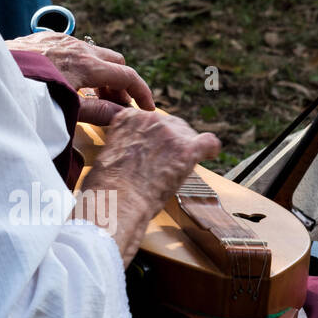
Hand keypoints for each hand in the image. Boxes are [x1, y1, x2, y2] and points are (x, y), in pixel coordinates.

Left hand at [9, 32, 153, 110]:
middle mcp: (77, 47)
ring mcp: (61, 40)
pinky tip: (72, 82)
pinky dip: (83, 65)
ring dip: (101, 74)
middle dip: (120, 83)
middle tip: (117, 105)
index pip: (126, 76)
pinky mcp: (45, 39)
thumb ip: (97, 112)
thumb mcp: (65, 110)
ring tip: (95, 97)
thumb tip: (123, 117)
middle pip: (114, 61)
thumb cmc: (27, 96)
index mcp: (86, 64)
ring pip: (94, 54)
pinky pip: (74, 49)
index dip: (141, 93)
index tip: (148, 108)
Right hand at [82, 109, 220, 264]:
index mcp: (127, 117)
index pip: (150, 120)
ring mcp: (169, 132)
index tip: (152, 151)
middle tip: (166, 164)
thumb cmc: (107, 187)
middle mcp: (149, 118)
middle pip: (172, 125)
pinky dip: (210, 149)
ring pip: (189, 135)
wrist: (116, 200)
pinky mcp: (186, 149)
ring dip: (186, 150)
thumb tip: (136, 154)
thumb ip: (125, 144)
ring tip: (177, 169)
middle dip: (172, 143)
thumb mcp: (108, 153)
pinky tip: (209, 154)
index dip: (153, 138)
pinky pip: (208, 142)